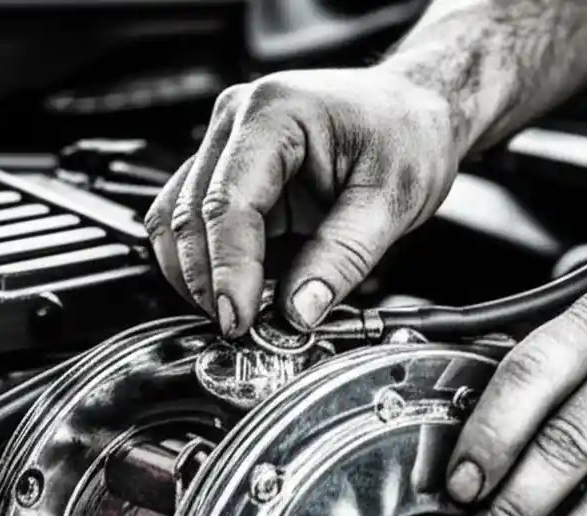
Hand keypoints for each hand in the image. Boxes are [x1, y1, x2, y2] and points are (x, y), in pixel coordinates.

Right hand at [145, 67, 459, 335]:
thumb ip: (344, 256)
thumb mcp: (393, 198)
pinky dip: (209, 265)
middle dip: (208, 282)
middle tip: (242, 330)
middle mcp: (237, 122)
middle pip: (189, 215)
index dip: (229, 270)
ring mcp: (226, 146)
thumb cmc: (407, 136)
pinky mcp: (229, 174)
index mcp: (274, 113)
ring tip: (242, 315)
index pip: (228, 203)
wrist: (411, 113)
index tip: (239, 319)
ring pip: (176, 222)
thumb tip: (300, 311)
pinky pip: (195, 225)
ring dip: (199, 276)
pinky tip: (242, 291)